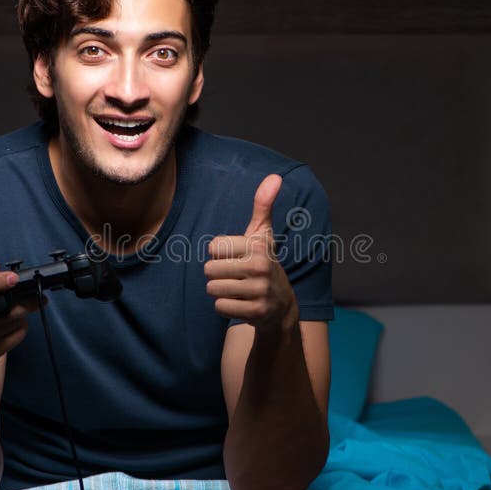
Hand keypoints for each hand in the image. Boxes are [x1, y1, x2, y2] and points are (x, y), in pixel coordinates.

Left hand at [204, 174, 297, 332]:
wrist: (281, 304)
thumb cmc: (264, 262)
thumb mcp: (263, 234)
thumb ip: (263, 205)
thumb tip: (275, 176)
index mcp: (259, 245)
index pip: (213, 247)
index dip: (220, 253)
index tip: (237, 256)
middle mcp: (261, 267)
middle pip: (209, 269)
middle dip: (217, 274)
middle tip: (236, 275)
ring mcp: (260, 292)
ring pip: (212, 289)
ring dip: (220, 290)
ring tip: (238, 288)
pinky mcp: (256, 313)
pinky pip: (220, 306)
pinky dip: (225, 306)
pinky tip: (241, 303)